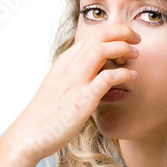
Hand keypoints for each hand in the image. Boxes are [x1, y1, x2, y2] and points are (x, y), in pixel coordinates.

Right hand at [7, 23, 141, 163]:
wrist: (29, 135)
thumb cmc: (47, 114)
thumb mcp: (61, 87)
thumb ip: (76, 76)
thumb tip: (95, 72)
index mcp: (65, 62)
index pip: (92, 35)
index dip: (113, 32)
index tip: (127, 38)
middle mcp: (70, 67)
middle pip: (99, 35)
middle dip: (122, 32)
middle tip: (137, 39)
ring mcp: (75, 83)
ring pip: (101, 49)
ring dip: (123, 47)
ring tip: (136, 54)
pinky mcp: (82, 101)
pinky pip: (105, 79)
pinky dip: (122, 73)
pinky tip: (132, 76)